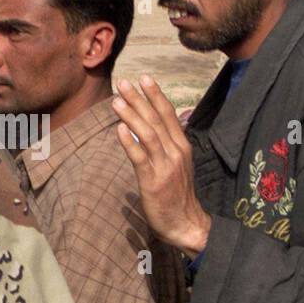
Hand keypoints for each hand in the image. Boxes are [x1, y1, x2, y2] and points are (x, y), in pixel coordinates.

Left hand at [113, 76, 211, 256]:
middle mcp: (175, 152)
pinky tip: (120, 130)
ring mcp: (165, 166)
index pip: (168, 115)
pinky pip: (141, 158)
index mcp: (182, 147)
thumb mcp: (177, 165)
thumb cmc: (178, 195)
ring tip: (117, 101)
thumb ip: (167, 146)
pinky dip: (130, 142)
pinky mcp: (153, 181)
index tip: (145, 78)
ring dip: (132, 116)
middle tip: (124, 82)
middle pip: (156, 120)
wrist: (186, 224)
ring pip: (148, 134)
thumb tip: (154, 128)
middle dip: (140, 99)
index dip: (156, 96)